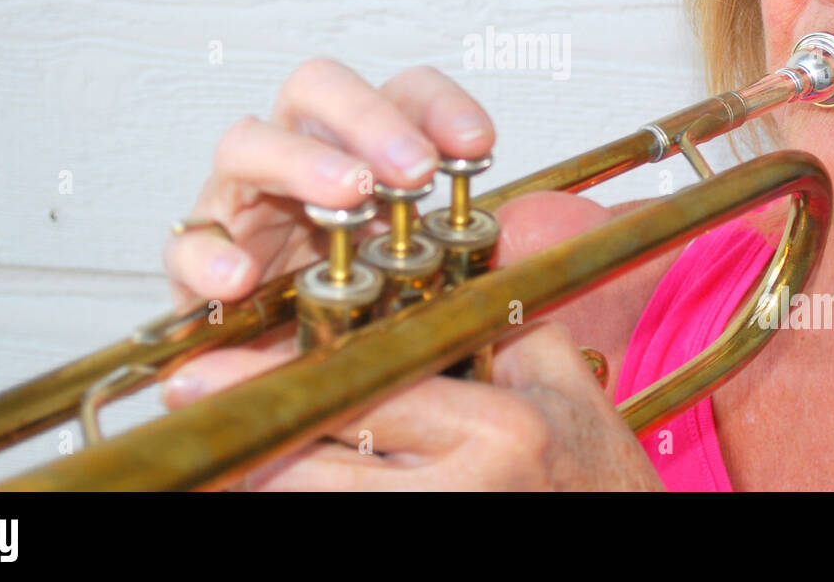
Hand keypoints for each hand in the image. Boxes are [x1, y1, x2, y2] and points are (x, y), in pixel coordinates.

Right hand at [161, 57, 662, 489]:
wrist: (299, 371)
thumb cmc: (371, 305)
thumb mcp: (436, 274)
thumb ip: (474, 246)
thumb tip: (548, 230)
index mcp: (368, 149)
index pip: (402, 92)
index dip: (438, 106)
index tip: (476, 147)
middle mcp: (303, 157)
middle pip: (318, 90)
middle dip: (369, 119)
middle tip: (411, 170)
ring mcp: (246, 199)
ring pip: (247, 142)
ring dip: (300, 162)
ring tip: (347, 196)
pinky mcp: (202, 255)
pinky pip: (188, 241)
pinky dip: (207, 255)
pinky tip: (242, 280)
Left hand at [167, 316, 663, 490]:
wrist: (640, 533)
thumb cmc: (605, 479)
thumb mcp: (567, 389)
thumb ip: (504, 328)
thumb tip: (439, 281)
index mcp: (498, 427)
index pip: (357, 394)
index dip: (269, 387)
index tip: (208, 379)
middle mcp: (466, 489)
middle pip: (318, 466)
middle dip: (248, 446)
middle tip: (193, 429)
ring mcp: (448, 527)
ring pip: (319, 506)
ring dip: (268, 484)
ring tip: (226, 465)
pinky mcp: (439, 550)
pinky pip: (346, 527)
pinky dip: (305, 506)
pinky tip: (278, 488)